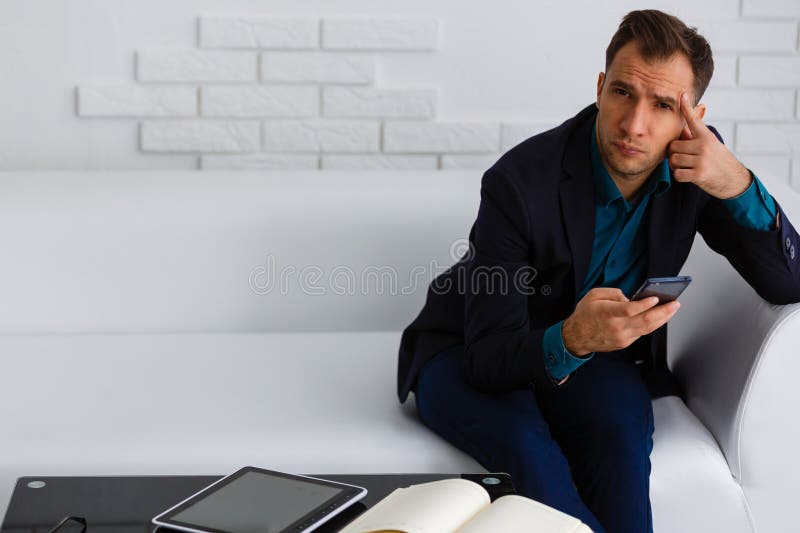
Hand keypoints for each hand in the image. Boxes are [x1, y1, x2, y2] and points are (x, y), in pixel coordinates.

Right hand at [561, 287, 679, 355]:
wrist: (577, 337)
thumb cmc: (585, 314)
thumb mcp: (593, 295)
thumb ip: (613, 293)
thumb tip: (630, 297)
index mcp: (607, 313)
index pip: (630, 309)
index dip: (645, 304)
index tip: (656, 298)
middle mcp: (616, 327)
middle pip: (645, 321)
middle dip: (664, 311)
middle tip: (675, 303)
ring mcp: (622, 337)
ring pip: (648, 329)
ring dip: (663, 319)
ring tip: (672, 309)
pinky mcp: (625, 343)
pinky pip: (642, 333)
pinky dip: (653, 324)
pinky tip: (659, 317)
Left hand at [668, 92, 751, 198]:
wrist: (734, 180)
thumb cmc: (719, 160)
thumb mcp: (711, 145)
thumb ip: (694, 137)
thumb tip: (683, 126)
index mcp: (706, 136)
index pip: (693, 119)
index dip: (686, 107)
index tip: (682, 94)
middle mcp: (704, 146)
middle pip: (673, 146)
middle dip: (674, 153)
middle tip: (684, 158)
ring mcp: (701, 160)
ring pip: (673, 160)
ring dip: (676, 165)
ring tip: (687, 166)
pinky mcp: (699, 174)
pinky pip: (677, 174)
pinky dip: (679, 176)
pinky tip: (688, 175)